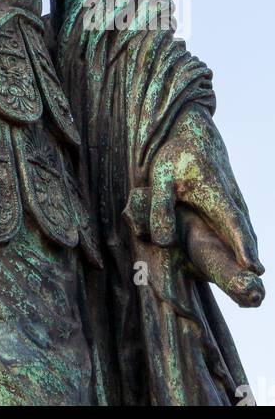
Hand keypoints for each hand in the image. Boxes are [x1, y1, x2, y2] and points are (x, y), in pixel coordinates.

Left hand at [149, 104, 263, 305]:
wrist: (194, 130)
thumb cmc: (176, 154)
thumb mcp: (161, 176)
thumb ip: (160, 208)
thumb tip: (161, 242)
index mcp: (215, 192)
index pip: (232, 222)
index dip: (242, 245)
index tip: (253, 267)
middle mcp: (231, 198)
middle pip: (245, 232)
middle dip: (252, 258)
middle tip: (258, 287)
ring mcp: (236, 200)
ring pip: (246, 230)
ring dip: (251, 254)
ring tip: (254, 284)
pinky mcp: (233, 203)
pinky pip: (242, 227)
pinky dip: (246, 244)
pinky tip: (244, 263)